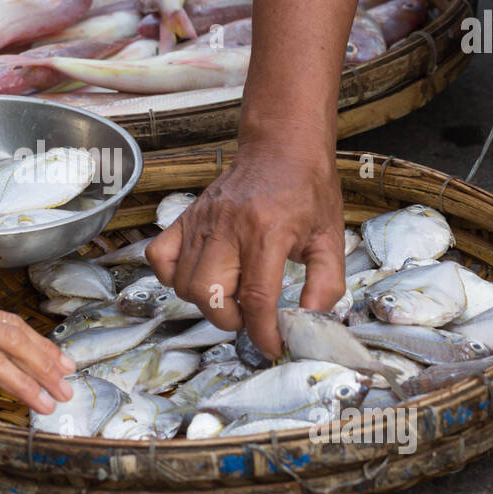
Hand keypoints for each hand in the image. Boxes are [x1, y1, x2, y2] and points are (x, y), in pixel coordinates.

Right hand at [145, 142, 346, 357]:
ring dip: (206, 302)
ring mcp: (201, 222)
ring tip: (229, 295)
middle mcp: (228, 228)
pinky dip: (172, 276)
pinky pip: (160, 257)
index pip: (256, 298)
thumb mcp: (332, 237)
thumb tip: (312, 318)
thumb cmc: (307, 190)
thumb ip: (327, 283)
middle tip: (250, 315)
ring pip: (183, 283)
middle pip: (210, 295)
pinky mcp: (186, 218)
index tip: (271, 346)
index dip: (262, 332)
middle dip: (230, 319)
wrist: (281, 147)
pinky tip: (198, 276)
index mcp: (267, 233)